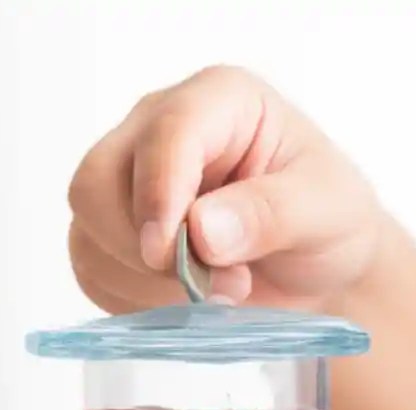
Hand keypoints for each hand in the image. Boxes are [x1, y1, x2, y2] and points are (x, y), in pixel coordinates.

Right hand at [67, 65, 386, 312]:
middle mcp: (154, 133)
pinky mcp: (106, 234)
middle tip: (207, 285)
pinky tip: (180, 300)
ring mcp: (123, 183)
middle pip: (96, 181)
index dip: (158, 194)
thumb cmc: (324, 221)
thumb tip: (201, 230)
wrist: (309, 268)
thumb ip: (273, 213)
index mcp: (216, 102)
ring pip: (86, 232)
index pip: (163, 134)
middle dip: (140, 246)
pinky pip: (90, 270)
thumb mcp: (328, 211)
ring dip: (142, 282)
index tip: (168, 254)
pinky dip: (130, 299)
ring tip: (211, 294)